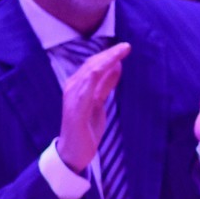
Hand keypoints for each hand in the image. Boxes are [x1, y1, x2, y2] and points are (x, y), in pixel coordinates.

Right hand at [57, 42, 130, 172]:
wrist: (74, 152)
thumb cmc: (86, 127)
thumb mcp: (99, 102)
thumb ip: (105, 85)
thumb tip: (116, 66)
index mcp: (78, 85)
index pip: (94, 65)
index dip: (109, 55)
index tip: (125, 48)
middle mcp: (73, 87)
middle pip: (92, 65)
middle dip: (109, 55)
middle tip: (126, 46)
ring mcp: (72, 98)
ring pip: (89, 73)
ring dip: (105, 61)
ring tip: (120, 53)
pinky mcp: (75, 111)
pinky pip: (85, 90)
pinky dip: (95, 77)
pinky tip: (105, 69)